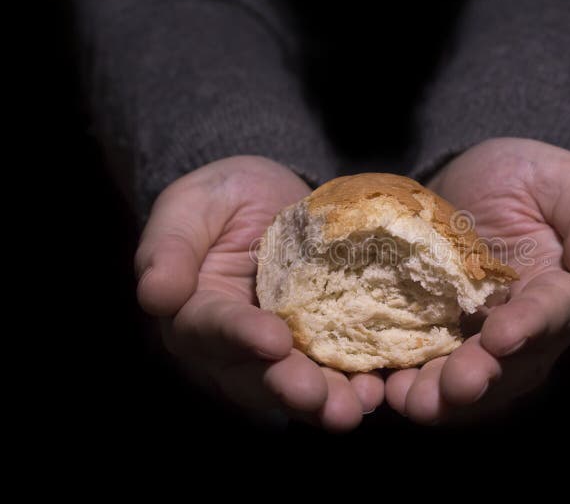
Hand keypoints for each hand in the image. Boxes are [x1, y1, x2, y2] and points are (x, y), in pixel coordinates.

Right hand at [135, 156, 382, 430]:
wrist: (278, 200)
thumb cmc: (227, 198)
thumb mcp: (194, 204)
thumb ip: (170, 244)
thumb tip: (155, 294)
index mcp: (196, 312)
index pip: (212, 329)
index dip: (240, 336)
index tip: (272, 340)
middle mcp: (234, 348)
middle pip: (254, 376)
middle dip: (287, 388)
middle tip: (316, 397)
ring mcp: (280, 355)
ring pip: (295, 388)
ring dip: (325, 402)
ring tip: (354, 408)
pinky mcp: (321, 350)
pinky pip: (336, 374)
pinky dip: (356, 386)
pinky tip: (377, 391)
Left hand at [386, 138, 569, 423]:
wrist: (468, 184)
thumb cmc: (526, 178)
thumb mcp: (564, 179)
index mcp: (564, 294)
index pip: (554, 314)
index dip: (530, 327)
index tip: (501, 336)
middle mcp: (526, 331)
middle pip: (509, 364)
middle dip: (480, 378)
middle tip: (454, 389)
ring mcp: (477, 341)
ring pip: (466, 378)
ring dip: (439, 395)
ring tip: (411, 400)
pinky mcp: (436, 339)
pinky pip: (424, 366)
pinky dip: (405, 381)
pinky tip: (383, 388)